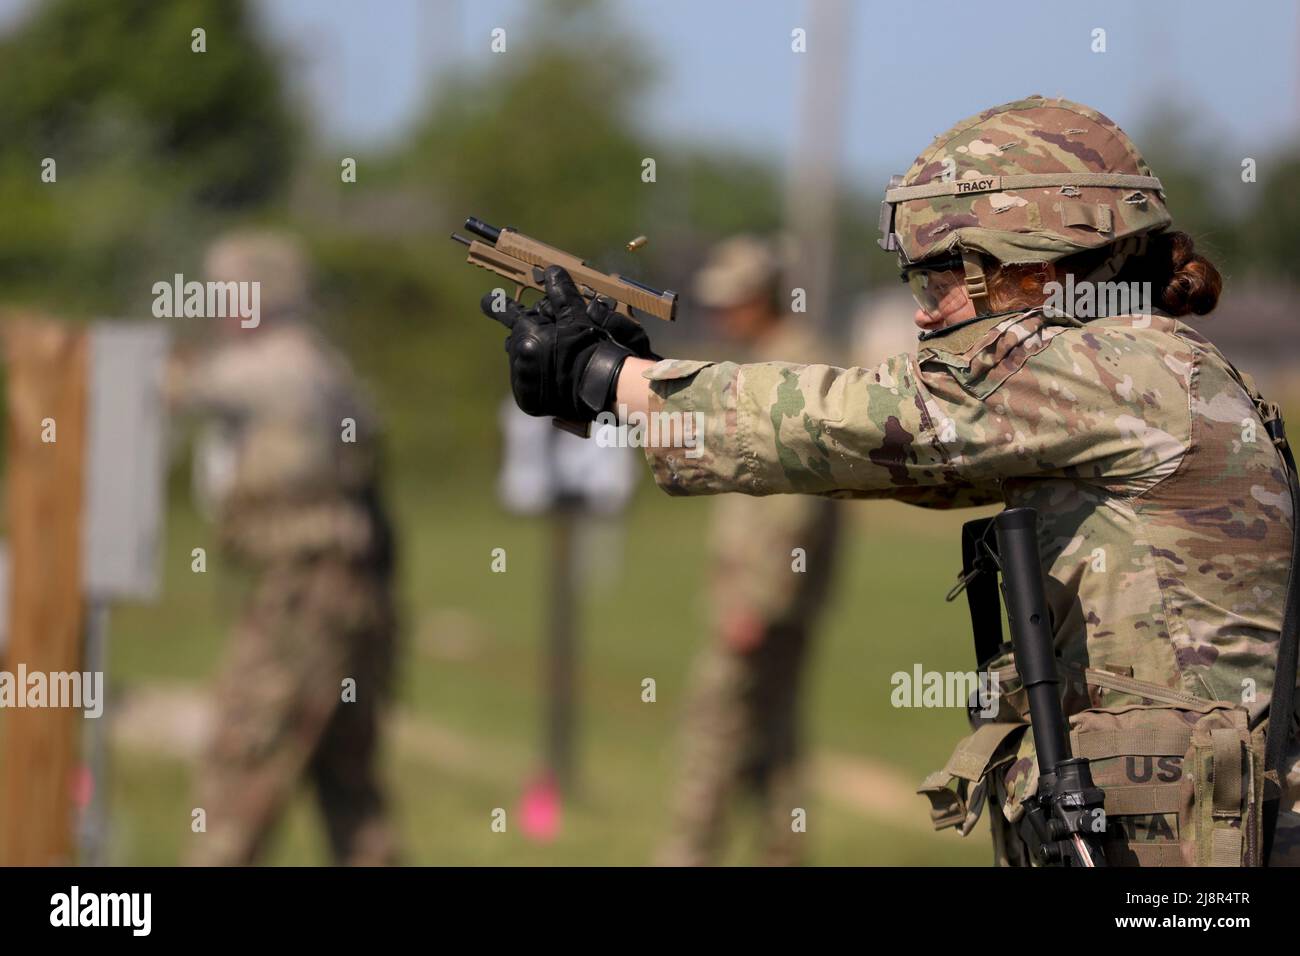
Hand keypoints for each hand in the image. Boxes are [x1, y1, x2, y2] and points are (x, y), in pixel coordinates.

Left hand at [481, 266, 634, 420]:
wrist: (604, 388)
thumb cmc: (593, 348)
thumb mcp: (577, 317)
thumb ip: (560, 295)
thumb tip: (551, 271)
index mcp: (528, 335)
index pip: (505, 312)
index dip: (497, 305)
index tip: (487, 300)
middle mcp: (519, 359)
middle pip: (514, 340)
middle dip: (525, 336)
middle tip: (544, 337)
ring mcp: (522, 381)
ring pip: (520, 361)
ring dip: (530, 358)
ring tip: (554, 360)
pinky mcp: (527, 399)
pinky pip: (525, 383)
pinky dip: (534, 378)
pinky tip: (551, 376)